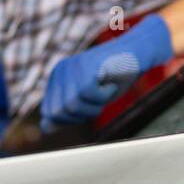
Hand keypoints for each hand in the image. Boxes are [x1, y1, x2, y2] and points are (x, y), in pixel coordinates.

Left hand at [40, 13, 172, 133]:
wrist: (138, 55)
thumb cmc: (114, 79)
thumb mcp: (88, 100)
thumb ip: (66, 113)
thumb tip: (45, 128)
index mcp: (56, 80)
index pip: (50, 113)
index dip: (72, 118)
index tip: (90, 104)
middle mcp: (59, 72)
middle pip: (58, 113)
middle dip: (82, 114)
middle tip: (99, 97)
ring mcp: (70, 67)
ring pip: (72, 106)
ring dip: (95, 105)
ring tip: (105, 89)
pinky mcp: (84, 65)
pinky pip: (89, 94)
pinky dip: (105, 94)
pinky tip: (111, 82)